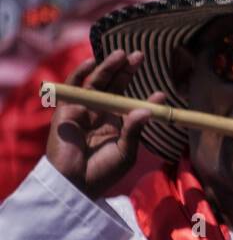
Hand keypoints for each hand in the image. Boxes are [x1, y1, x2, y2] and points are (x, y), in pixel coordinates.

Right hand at [46, 51, 163, 199]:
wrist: (76, 184)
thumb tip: (149, 106)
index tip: (160, 93)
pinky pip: (73, 87)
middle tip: (140, 55)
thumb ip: (135, 128)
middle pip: (113, 86)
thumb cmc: (102, 172)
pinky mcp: (66, 110)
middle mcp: (99, 114)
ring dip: (108, 67)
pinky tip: (93, 61)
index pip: (130, 102)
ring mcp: (83, 111)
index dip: (143, 95)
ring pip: (96, 82)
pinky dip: (81, 73)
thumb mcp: (126, 151)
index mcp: (115, 125)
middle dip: (125, 70)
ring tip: (122, 55)